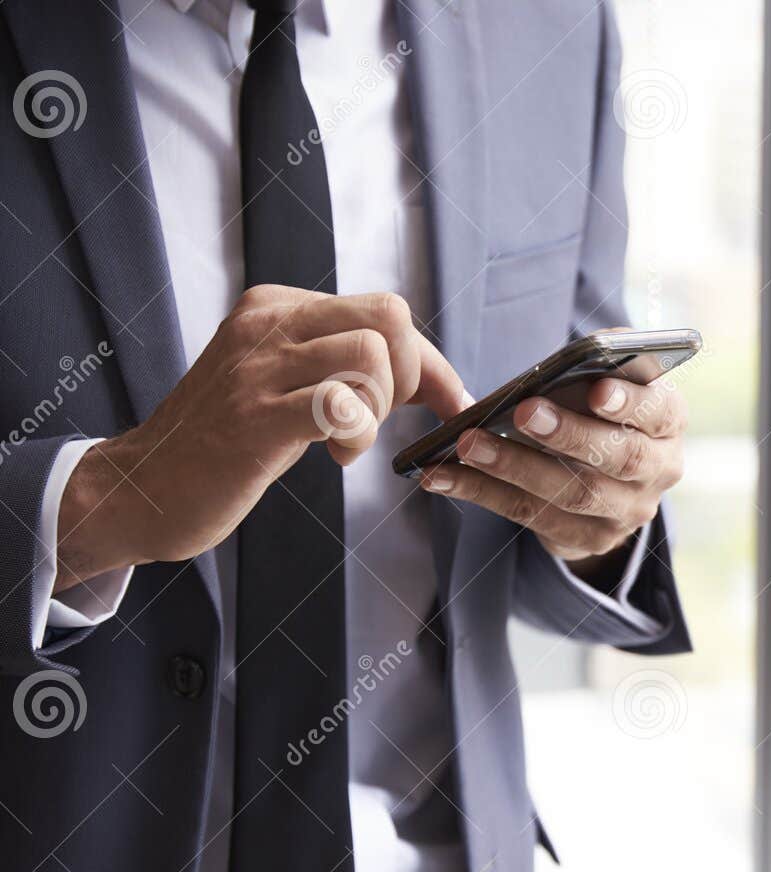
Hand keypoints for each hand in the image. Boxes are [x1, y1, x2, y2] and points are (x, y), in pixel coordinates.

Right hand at [54, 286, 469, 591]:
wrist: (145, 486)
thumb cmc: (229, 442)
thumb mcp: (289, 384)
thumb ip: (348, 368)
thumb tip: (436, 378)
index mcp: (279, 308)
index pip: (385, 311)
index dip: (429, 363)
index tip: (446, 404)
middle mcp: (268, 324)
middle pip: (390, 317)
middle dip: (412, 376)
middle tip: (378, 419)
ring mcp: (258, 367)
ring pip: (372, 355)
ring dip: (381, 409)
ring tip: (347, 439)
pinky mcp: (256, 417)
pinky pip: (340, 404)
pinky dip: (359, 434)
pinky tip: (335, 455)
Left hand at [418, 374, 685, 566]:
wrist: (611, 479)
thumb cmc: (600, 410)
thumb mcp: (612, 382)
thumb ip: (602, 363)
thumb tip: (583, 351)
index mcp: (668, 424)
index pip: (658, 413)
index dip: (630, 403)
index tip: (597, 389)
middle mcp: (657, 472)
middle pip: (618, 458)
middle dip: (568, 435)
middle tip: (523, 412)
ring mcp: (625, 513)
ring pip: (571, 493)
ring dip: (514, 467)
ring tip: (467, 444)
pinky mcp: (588, 539)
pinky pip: (531, 517)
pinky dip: (483, 494)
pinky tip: (442, 477)